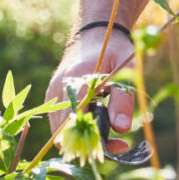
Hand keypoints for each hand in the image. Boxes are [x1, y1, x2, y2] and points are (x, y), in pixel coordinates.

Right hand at [45, 29, 136, 156]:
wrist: (94, 33)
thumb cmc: (112, 48)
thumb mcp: (125, 68)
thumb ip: (122, 98)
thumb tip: (121, 129)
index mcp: (76, 79)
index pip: (74, 121)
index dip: (94, 139)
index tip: (118, 146)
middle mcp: (59, 88)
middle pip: (64, 132)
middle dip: (89, 145)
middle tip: (118, 145)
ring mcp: (53, 93)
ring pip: (59, 132)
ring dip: (82, 140)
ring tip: (110, 138)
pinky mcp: (53, 97)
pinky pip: (59, 124)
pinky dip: (76, 131)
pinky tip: (97, 127)